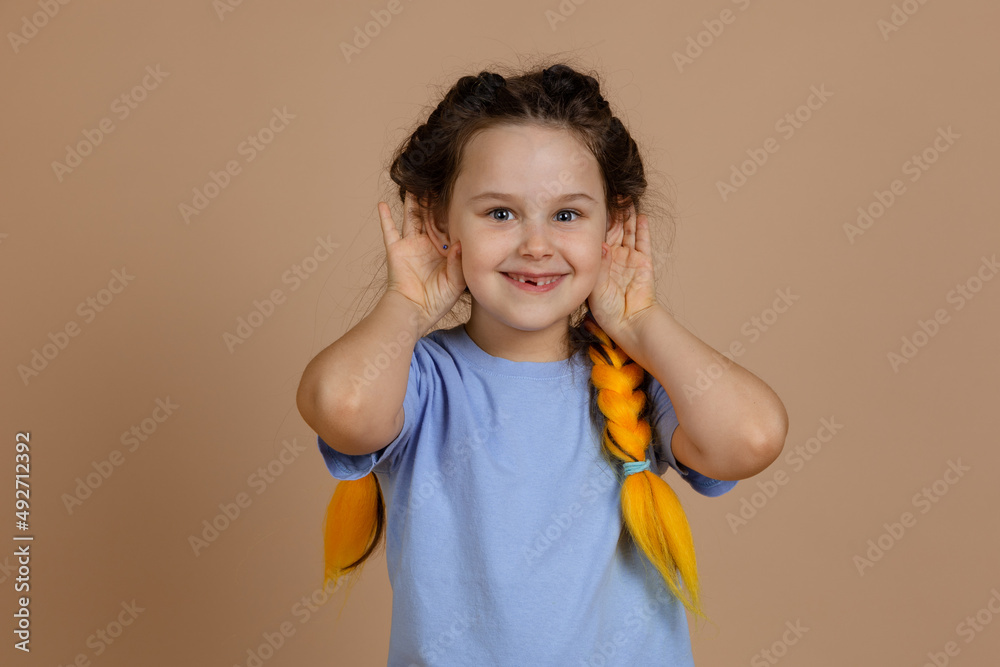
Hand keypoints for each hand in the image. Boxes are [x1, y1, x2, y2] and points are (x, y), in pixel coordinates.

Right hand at [377, 192, 465, 331]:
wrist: (415, 311)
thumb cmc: (437, 301)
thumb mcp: (456, 283)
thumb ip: (458, 263)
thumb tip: (457, 244)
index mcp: (444, 251)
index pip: (449, 226)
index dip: (452, 212)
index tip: (459, 195)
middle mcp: (427, 245)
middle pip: (430, 217)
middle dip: (433, 201)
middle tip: (437, 182)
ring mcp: (411, 246)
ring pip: (412, 218)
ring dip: (412, 202)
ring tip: (414, 185)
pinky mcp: (396, 250)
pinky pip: (389, 231)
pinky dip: (385, 218)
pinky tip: (381, 204)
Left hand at [587, 205, 656, 339]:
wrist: (627, 322)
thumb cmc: (606, 310)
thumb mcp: (594, 284)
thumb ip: (598, 264)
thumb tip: (602, 245)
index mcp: (600, 261)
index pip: (598, 235)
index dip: (597, 220)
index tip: (593, 204)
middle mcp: (615, 257)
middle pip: (615, 229)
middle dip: (613, 212)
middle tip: (612, 192)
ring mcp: (630, 259)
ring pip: (629, 231)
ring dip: (628, 215)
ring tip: (627, 198)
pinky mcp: (644, 263)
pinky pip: (643, 242)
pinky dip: (642, 229)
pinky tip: (640, 215)